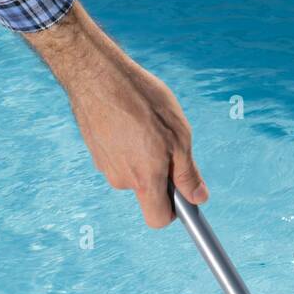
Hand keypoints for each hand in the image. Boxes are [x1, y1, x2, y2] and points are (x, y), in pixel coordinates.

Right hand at [25, 2, 207, 227]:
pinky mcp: (95, 149)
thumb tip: (198, 198)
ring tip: (145, 122)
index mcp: (144, 179)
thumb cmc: (142, 101)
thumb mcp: (178, 136)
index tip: (182, 193)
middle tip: (166, 141)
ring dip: (144, 155)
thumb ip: (187, 173)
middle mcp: (121, 179)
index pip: (159, 220)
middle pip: (147, 191)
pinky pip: (119, 155)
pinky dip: (127, 143)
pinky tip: (130, 118)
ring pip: (133, 171)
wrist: (96, 74)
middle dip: (160, 175)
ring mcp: (104, 165)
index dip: (174, 211)